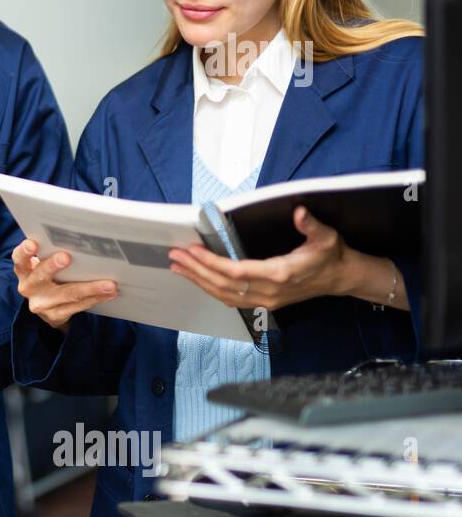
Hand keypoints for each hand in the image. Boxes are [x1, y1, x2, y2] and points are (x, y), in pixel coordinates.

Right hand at [11, 238, 117, 331]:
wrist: (45, 306)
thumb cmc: (47, 276)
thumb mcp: (41, 265)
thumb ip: (50, 254)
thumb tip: (78, 239)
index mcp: (24, 270)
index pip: (19, 259)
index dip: (24, 251)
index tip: (32, 244)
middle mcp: (28, 287)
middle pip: (40, 276)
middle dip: (52, 266)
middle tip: (66, 257)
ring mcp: (41, 304)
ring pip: (67, 294)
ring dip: (90, 288)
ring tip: (109, 284)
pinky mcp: (55, 316)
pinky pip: (78, 306)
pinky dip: (96, 298)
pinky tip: (109, 293)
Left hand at [168, 205, 349, 310]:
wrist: (341, 278)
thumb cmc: (331, 255)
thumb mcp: (325, 236)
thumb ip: (310, 225)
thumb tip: (299, 212)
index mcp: (279, 275)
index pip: (236, 272)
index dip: (211, 263)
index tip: (193, 250)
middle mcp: (268, 292)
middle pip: (223, 284)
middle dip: (196, 270)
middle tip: (175, 256)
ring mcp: (265, 301)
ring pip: (224, 295)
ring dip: (199, 281)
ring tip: (178, 268)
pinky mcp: (264, 304)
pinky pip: (232, 300)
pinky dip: (211, 290)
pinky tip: (198, 280)